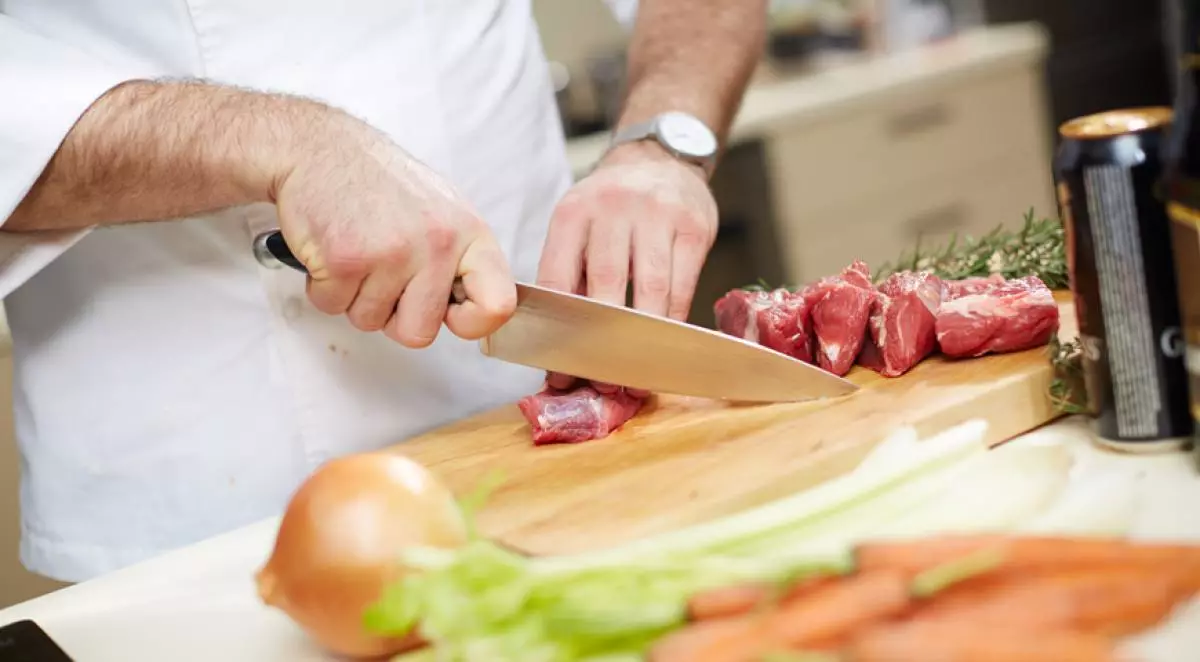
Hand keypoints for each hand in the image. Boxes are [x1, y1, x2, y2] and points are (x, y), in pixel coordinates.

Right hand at [273, 116, 516, 347]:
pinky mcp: (345, 259)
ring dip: (354, 297)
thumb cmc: (379, 180)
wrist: (319, 147)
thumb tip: (474, 308)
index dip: (471, 322)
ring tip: (356, 251)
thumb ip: (461, 260)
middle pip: (420, 333)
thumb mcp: (443, 209)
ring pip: (369, 322)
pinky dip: (323, 285)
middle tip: (382, 277)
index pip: (498, 305)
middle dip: (393, 317)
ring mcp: (392, 253)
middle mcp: (437, 244)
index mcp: (469, 233)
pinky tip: (331, 248)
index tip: (449, 313)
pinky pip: (331, 305)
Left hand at [536, 140, 718, 391]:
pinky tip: (667, 345)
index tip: (560, 370)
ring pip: (650, 289)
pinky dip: (674, 321)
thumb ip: (569, 278)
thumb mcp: (578, 227)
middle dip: (603, 340)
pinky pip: (683, 285)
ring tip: (636, 376)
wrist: (659, 159)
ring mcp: (656, 215)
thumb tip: (557, 350)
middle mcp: (612, 208)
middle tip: (602, 382)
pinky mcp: (694, 226)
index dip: (559, 329)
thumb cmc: (611, 208)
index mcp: (572, 214)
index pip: (558, 277)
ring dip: (643, 340)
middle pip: (605, 285)